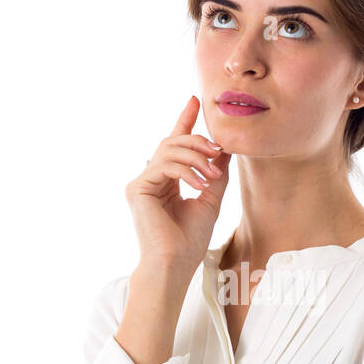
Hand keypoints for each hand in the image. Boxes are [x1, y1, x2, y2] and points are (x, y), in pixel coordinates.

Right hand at [125, 95, 231, 272]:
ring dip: (195, 157)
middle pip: (173, 142)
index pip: (175, 144)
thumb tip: (225, 149)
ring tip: (212, 175)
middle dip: (198, 141)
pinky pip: (164, 165)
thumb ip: (215, 172)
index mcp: (166, 180)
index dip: (184, 120)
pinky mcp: (137, 188)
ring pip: (168, 150)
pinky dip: (186, 171)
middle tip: (218, 149)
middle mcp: (151, 178)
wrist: (175, 264)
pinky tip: (200, 184)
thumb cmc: (190, 240)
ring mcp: (141, 182)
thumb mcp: (211, 198)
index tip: (194, 100)